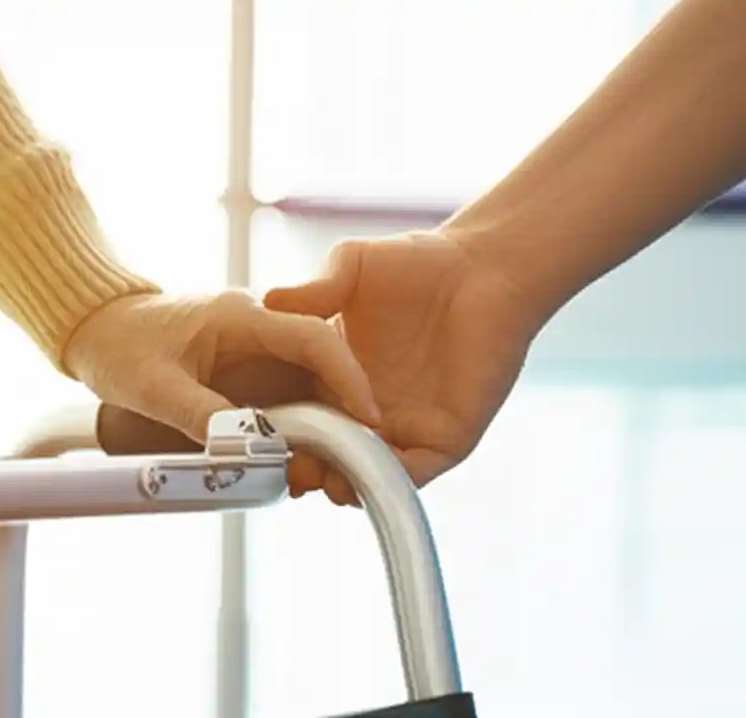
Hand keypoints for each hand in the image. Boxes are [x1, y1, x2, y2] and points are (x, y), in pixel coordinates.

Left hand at [61, 290, 381, 443]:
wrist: (99, 329)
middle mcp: (261, 331)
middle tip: (347, 467)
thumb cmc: (120, 343)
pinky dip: (299, 436)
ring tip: (320, 478)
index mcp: (244, 317)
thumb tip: (241, 447)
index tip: (368, 417)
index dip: (349, 376)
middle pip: (324, 370)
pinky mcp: (251, 376)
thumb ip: (196, 412)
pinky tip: (296, 467)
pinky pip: (289, 406)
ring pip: (311, 392)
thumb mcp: (151, 384)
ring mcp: (259, 354)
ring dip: (323, 433)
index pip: (314, 338)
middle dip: (342, 418)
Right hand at [264, 230, 546, 504]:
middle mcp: (371, 407)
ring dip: (342, 483)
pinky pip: (413, 473)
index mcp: (342, 375)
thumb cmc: (419, 261)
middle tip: (291, 471)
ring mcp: (408, 426)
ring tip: (321, 481)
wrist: (484, 268)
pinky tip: (363, 474)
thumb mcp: (351, 267)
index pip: (304, 416)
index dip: (282, 432)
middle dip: (308, 468)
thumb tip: (268, 301)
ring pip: (368, 473)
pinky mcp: (446, 438)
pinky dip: (386, 479)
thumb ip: (312, 291)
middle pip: (331, 455)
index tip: (260, 437)